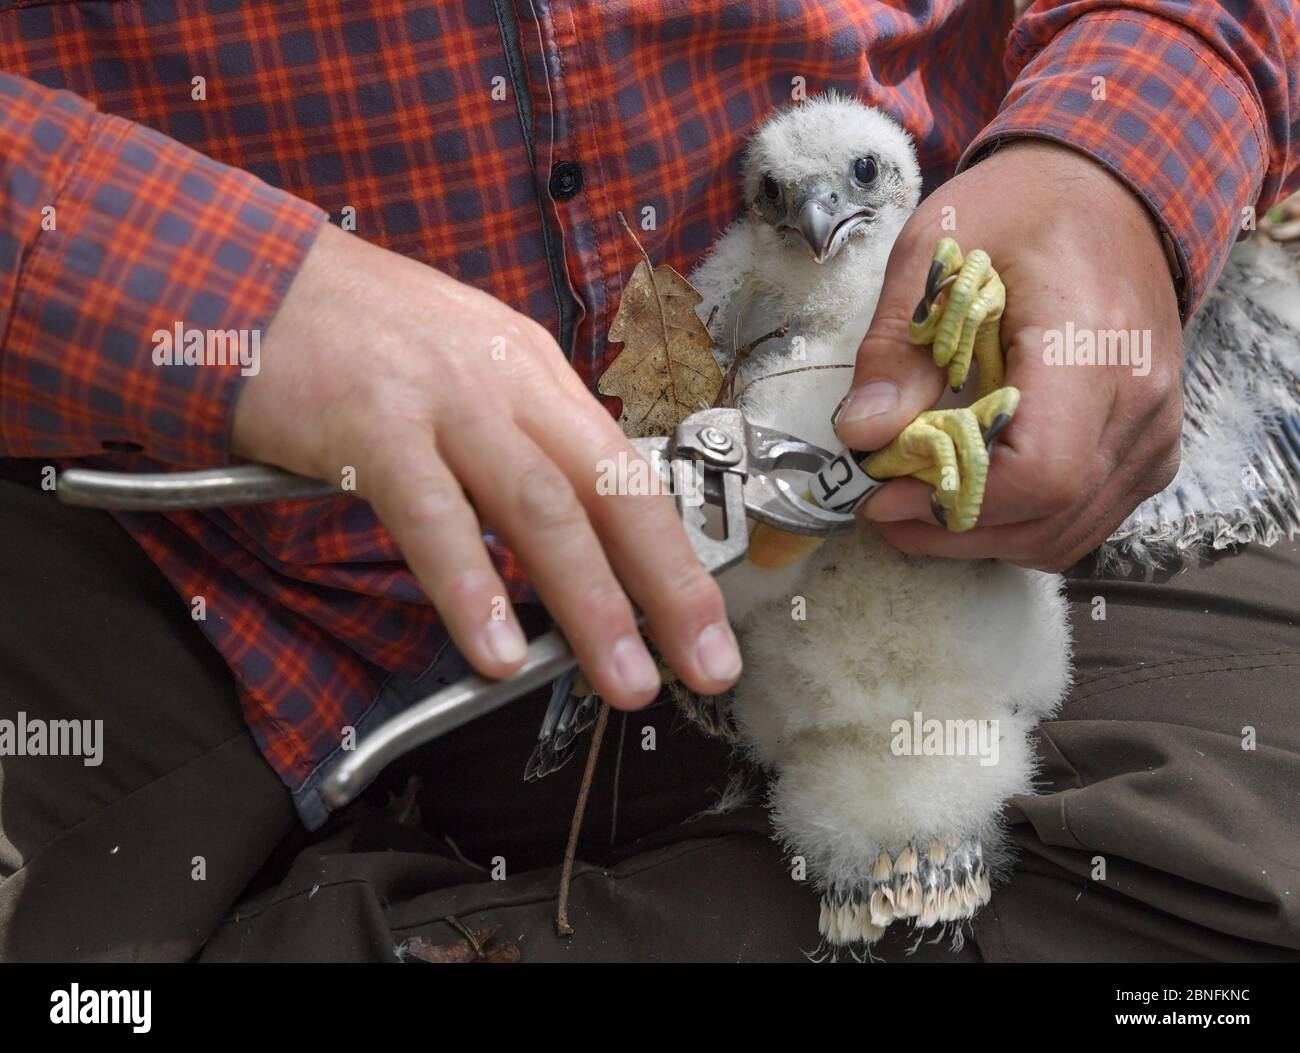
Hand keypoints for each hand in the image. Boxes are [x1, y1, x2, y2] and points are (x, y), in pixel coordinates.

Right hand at [233, 223, 741, 708]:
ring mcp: (446, 400)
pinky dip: (469, 585)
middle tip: (707, 666)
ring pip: (541, 506)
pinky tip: (496, 650)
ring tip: (626, 678)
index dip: (677, 556)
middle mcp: (509, 382)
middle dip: (670, 586)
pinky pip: (431, 515)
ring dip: (592, 601)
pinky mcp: (372, 423)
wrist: (249, 276)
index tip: (709, 629)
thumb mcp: (462, 376)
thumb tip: (560, 543)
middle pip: (613, 489)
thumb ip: (512, 449)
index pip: (628, 473)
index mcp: (536, 375)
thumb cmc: (357, 340)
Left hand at [834, 140, 1182, 570]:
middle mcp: (1142, 400)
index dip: (952, 498)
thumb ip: (896, 348)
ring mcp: (1155, 431)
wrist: (1113, 194)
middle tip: (880, 503)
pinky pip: (1084, 521)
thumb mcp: (937, 252)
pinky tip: (968, 492)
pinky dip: (1019, 525)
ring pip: (1064, 534)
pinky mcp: (1151, 448)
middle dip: (950, 525)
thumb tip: (861, 433)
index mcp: (1093, 343)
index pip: (1040, 470)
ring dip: (979, 535)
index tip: (881, 492)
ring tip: (913, 502)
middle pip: (1047, 517)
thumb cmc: (1023, 211)